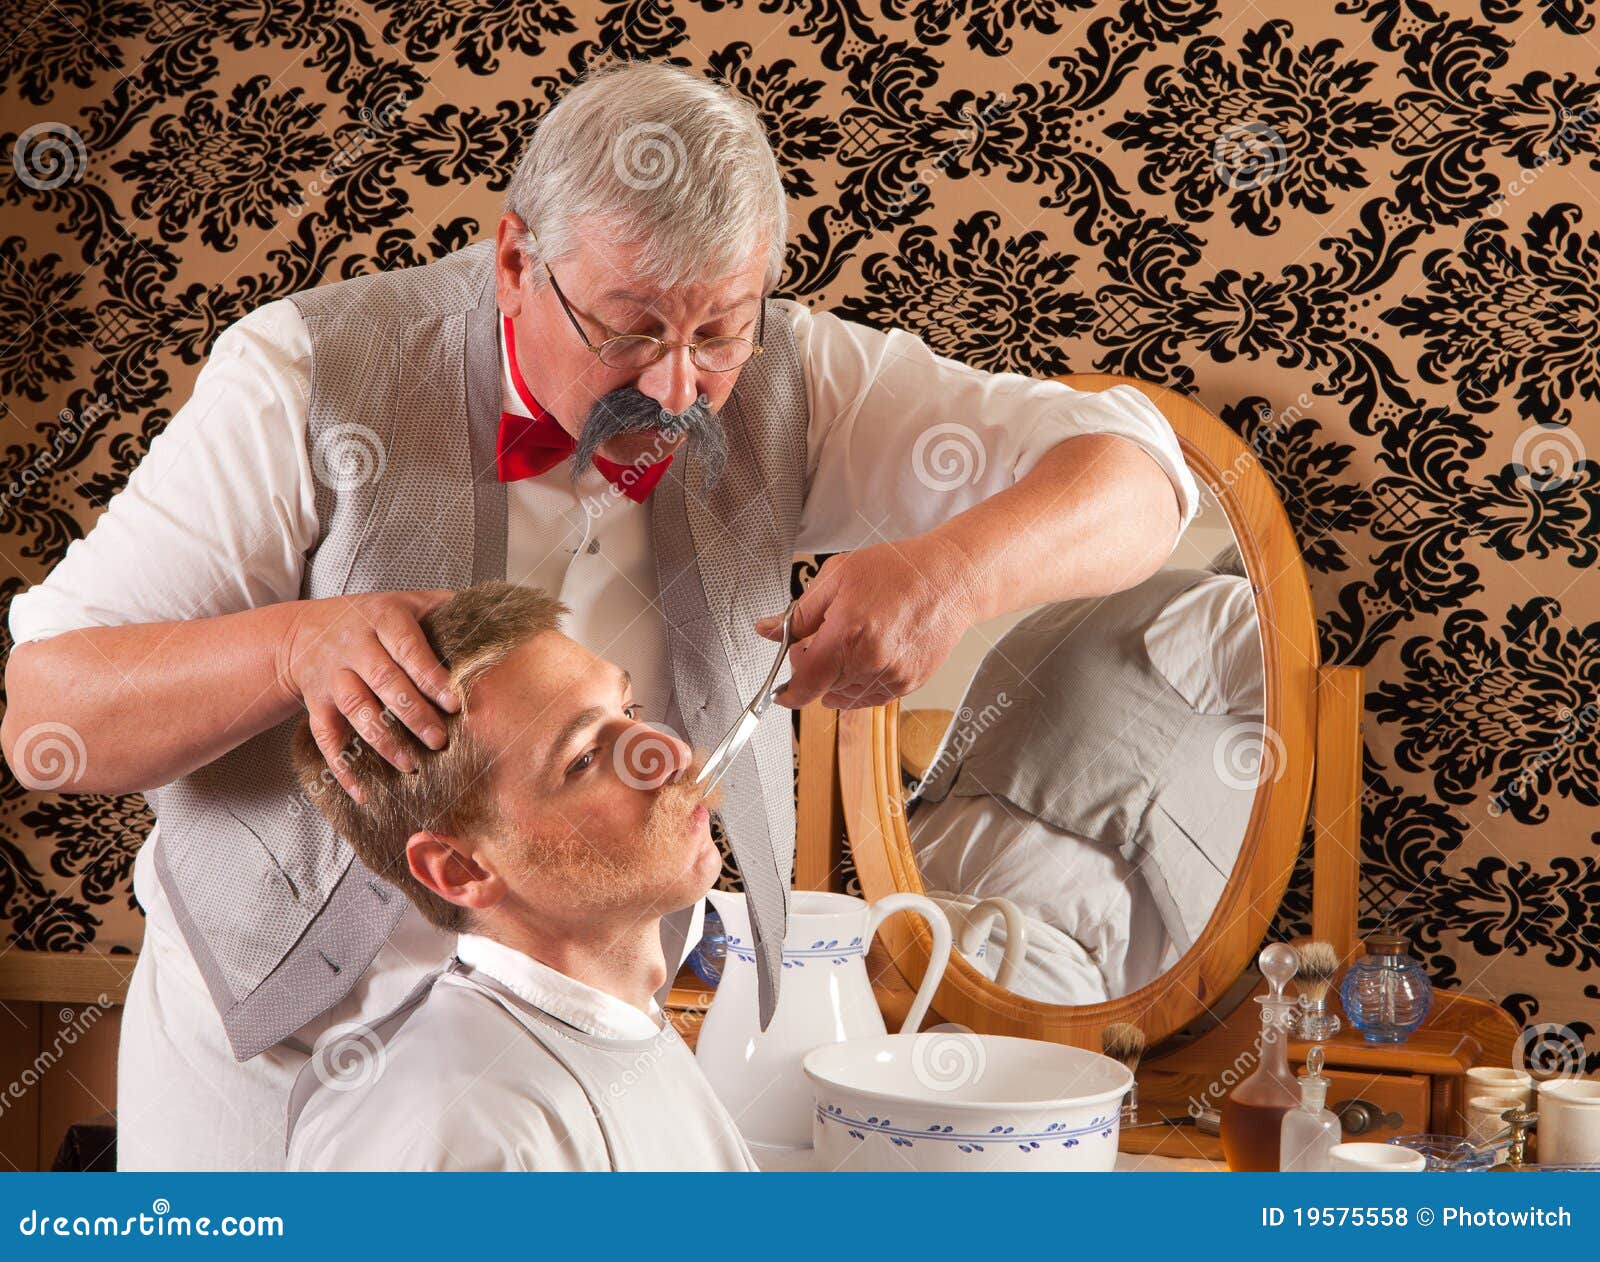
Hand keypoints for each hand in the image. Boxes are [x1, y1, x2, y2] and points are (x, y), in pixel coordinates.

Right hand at [276, 590, 460, 800]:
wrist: (303, 632)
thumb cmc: (372, 619)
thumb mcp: (406, 601)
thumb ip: (444, 607)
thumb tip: (493, 617)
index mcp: (382, 618)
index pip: (407, 647)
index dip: (430, 676)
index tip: (454, 703)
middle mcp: (354, 646)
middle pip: (383, 680)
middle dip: (413, 714)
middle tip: (439, 741)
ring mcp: (332, 676)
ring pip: (355, 709)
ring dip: (382, 740)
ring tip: (411, 766)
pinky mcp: (316, 703)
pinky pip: (325, 738)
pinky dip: (343, 767)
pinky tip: (364, 792)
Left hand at [755, 536, 983, 709]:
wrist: (950, 580)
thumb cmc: (897, 571)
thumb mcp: (837, 577)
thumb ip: (799, 612)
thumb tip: (768, 631)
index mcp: (846, 637)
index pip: (805, 686)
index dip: (788, 693)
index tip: (782, 691)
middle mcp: (870, 664)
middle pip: (824, 690)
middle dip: (815, 671)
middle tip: (823, 640)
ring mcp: (892, 678)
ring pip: (847, 697)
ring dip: (838, 679)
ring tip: (850, 643)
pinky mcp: (909, 684)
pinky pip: (872, 696)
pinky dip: (862, 682)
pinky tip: (869, 654)